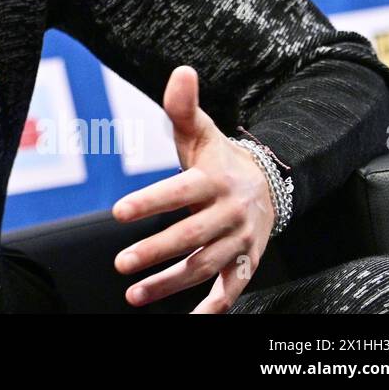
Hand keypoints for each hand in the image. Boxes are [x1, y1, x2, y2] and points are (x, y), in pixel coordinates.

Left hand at [110, 65, 274, 313]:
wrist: (270, 182)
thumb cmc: (219, 156)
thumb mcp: (200, 130)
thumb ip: (182, 105)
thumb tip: (181, 70)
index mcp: (214, 180)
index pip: (179, 192)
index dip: (150, 202)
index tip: (118, 212)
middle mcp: (230, 213)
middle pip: (191, 236)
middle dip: (155, 251)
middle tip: (120, 262)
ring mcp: (240, 240)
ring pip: (205, 267)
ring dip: (170, 284)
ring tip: (134, 293)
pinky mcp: (247, 262)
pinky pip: (233, 289)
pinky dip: (215, 306)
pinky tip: (190, 319)